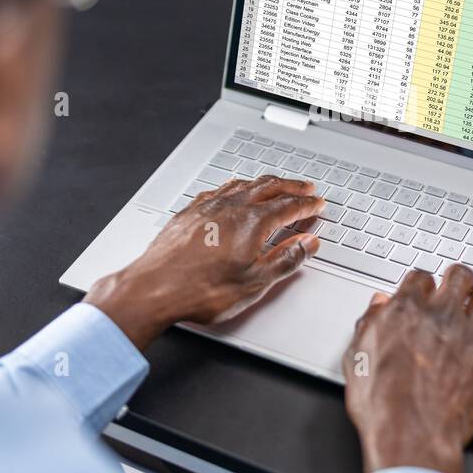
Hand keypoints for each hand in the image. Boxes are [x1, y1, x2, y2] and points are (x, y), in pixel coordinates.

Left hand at [86, 176, 323, 348]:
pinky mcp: (190, 212)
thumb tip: (307, 245)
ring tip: (276, 184)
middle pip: (269, 188)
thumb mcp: (255, 283)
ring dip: (265, 183)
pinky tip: (233, 191)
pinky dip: (236, 187)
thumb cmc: (200, 290)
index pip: (289, 206)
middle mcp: (232, 207)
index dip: (307, 204)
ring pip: (244, 184)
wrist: (155, 288)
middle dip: (291, 186)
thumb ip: (286, 260)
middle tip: (305, 187)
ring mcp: (208, 207)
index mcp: (253, 223)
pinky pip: (219, 189)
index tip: (317, 204)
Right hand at [342, 265, 472, 472]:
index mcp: (405, 311)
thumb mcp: (357, 359)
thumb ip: (369, 324)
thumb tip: (378, 306)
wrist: (413, 436)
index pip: (421, 277)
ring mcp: (469, 333)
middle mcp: (440, 315)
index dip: (423, 283)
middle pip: (459, 276)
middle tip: (457, 285)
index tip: (425, 289)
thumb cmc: (383, 406)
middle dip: (458, 278)